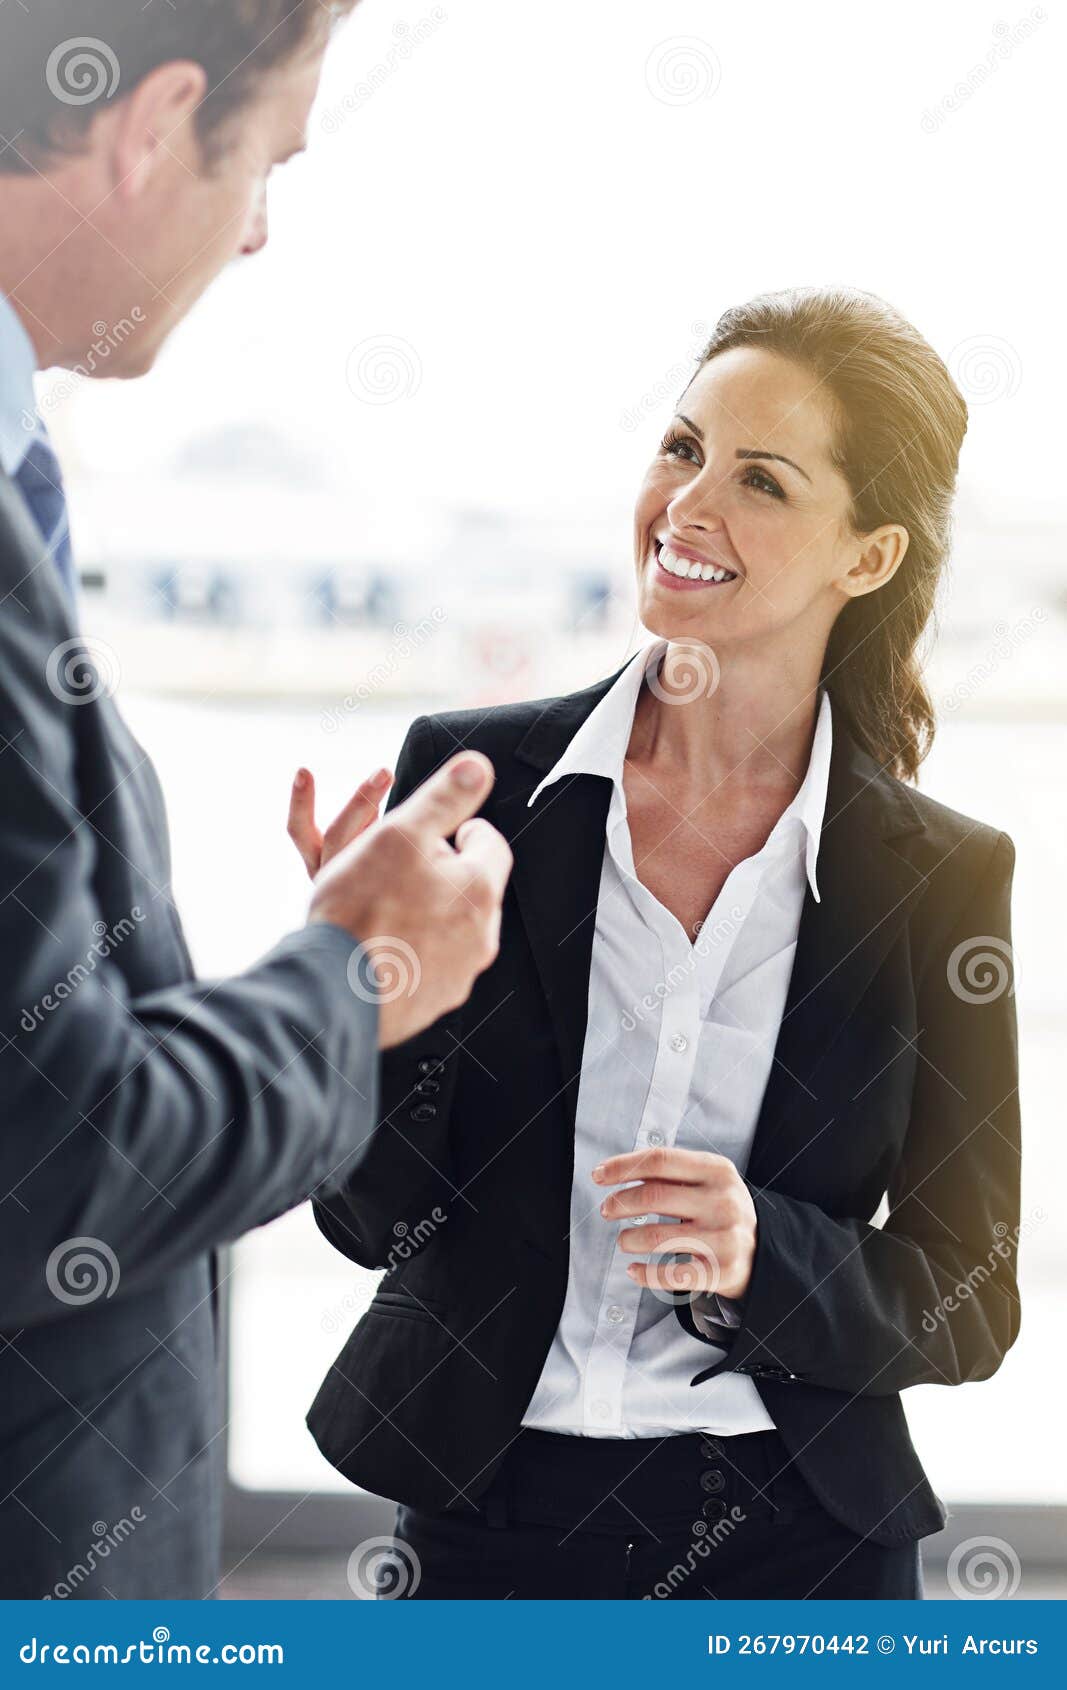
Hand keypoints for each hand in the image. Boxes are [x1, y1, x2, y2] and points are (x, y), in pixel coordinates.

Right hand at [307, 751, 511, 1049]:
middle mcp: (481, 935)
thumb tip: (479, 766)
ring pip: (453, 927)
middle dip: (442, 872)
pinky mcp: (435, 1000)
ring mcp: (460, 973)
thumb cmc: (361, 909)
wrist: (332, 990)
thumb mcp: (400, 833)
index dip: (458, 829)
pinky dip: (413, 949)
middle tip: (399, 869)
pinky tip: (381, 944)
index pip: (489, 843)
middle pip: (471, 888)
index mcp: (479, 889)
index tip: (432, 833)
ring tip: (384, 907)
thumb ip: (444, 797)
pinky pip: (433, 964)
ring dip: (427, 911)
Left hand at [593, 1146, 757, 1299]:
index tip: (599, 1175)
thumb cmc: (721, 1209)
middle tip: (607, 1210)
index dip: (623, 1167)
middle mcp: (722, 1201)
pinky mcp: (721, 1271)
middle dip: (620, 1203)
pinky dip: (644, 1274)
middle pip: (653, 1197)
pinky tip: (634, 1270)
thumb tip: (614, 1172)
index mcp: (717, 1170)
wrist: (763, 1252)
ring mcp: (723, 1237)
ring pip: (656, 1237)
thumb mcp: (708, 1180)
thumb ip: (670, 1174)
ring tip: (624, 1241)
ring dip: (629, 1239)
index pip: (660, 1160)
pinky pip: (670, 1275)